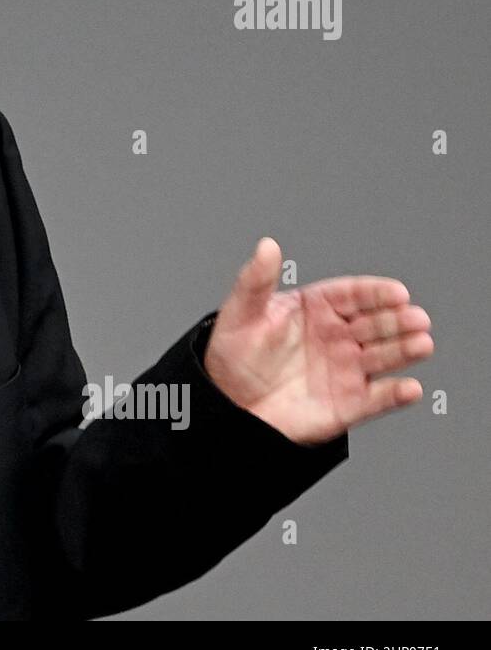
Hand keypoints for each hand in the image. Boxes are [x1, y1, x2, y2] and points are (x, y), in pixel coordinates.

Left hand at [202, 237, 432, 445]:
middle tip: (416, 317)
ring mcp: (345, 369)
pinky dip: (395, 395)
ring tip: (421, 343)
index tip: (396, 291)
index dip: (376, 293)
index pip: (353, 294)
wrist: (228, 403)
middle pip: (376, 324)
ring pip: (384, 357)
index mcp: (317, 309)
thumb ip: (256, 281)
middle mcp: (338, 336)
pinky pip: (377, 399)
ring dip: (405, 351)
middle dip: (398, 320)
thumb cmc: (234, 355)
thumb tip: (266, 246)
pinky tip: (409, 388)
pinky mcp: (348, 404)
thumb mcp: (240, 313)